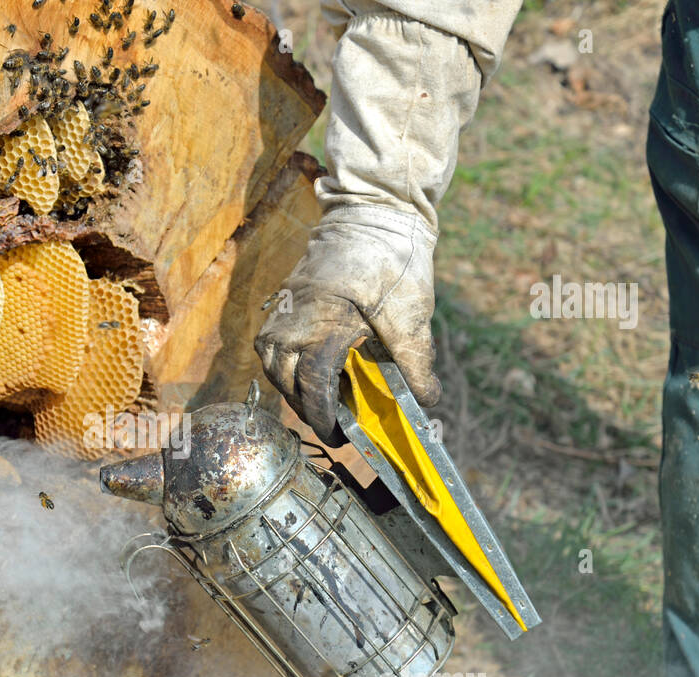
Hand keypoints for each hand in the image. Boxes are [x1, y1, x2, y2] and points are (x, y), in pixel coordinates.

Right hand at [255, 205, 440, 445]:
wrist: (371, 215)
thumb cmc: (393, 262)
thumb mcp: (411, 315)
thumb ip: (416, 363)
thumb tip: (426, 403)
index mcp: (324, 325)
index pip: (313, 386)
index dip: (325, 418)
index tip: (342, 438)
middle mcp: (292, 322)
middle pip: (287, 384)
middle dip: (308, 411)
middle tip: (335, 428)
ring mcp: (282, 312)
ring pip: (274, 368)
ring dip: (294, 391)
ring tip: (322, 404)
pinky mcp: (282, 305)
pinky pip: (272, 349)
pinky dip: (287, 368)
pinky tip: (310, 373)